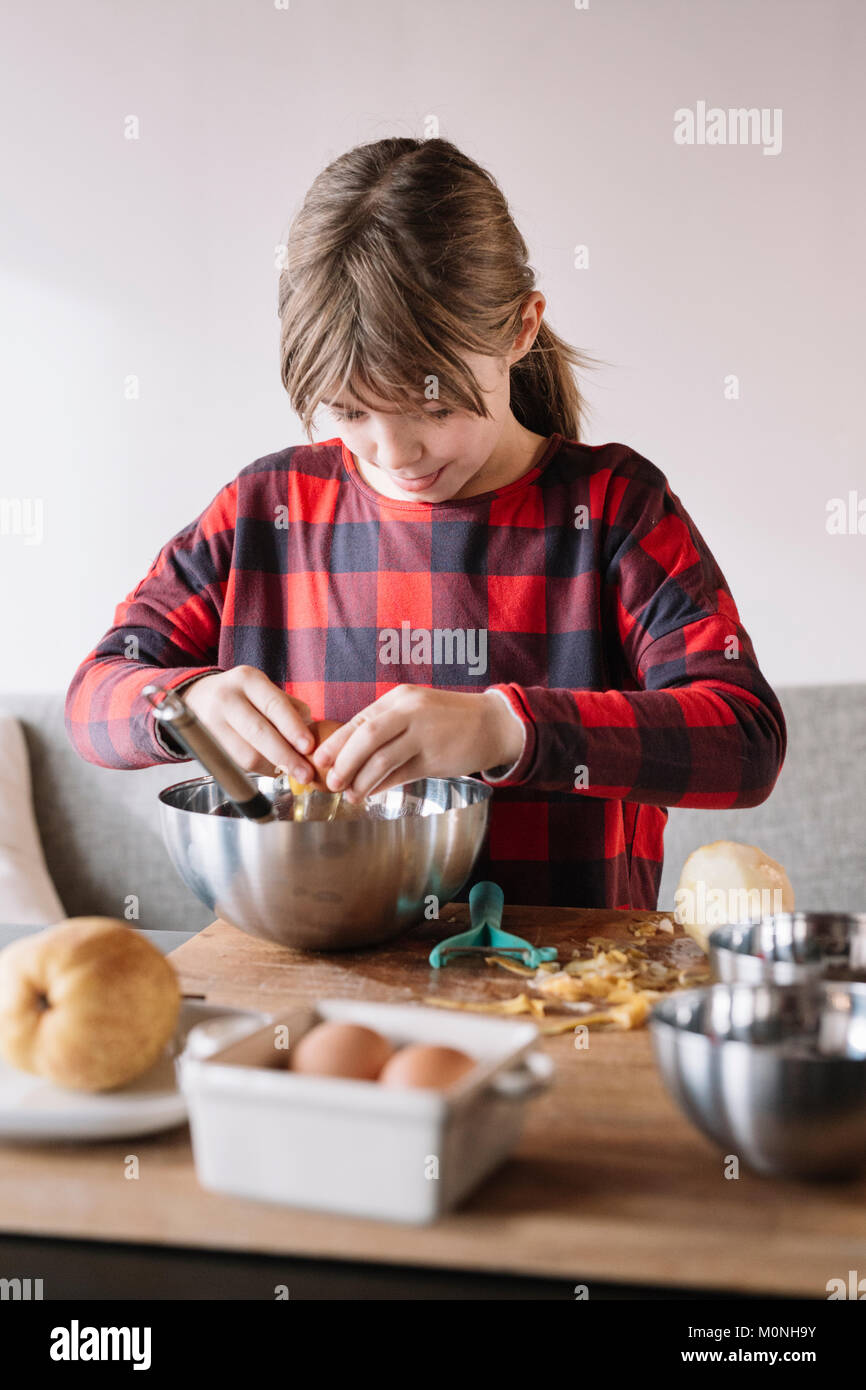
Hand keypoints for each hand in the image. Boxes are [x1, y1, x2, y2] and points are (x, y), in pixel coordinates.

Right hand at [181, 667, 317, 780]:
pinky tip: (271, 768)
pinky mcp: (205, 745)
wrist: (198, 697)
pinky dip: (259, 770)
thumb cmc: (243, 695)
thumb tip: (312, 735)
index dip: (293, 728)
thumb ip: (290, 708)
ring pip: (247, 755)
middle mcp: (227, 698)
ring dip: (273, 767)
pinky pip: (237, 764)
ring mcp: (212, 722)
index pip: (274, 705)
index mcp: (248, 680)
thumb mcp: (264, 689)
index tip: (309, 747)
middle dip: (286, 756)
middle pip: (259, 733)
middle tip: (306, 773)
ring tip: (291, 771)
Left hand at [309, 687, 523, 800]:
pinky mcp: (436, 758)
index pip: (359, 720)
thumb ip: (386, 731)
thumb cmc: (449, 721)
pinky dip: (381, 785)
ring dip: (361, 780)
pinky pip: (401, 774)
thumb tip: (350, 756)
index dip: (336, 742)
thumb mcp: (416, 714)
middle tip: (330, 781)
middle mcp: (410, 712)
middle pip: (366, 737)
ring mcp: (424, 735)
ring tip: (350, 794)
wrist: (493, 724)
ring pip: (382, 759)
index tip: (319, 759)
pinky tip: (371, 793)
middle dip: (343, 762)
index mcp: (400, 699)